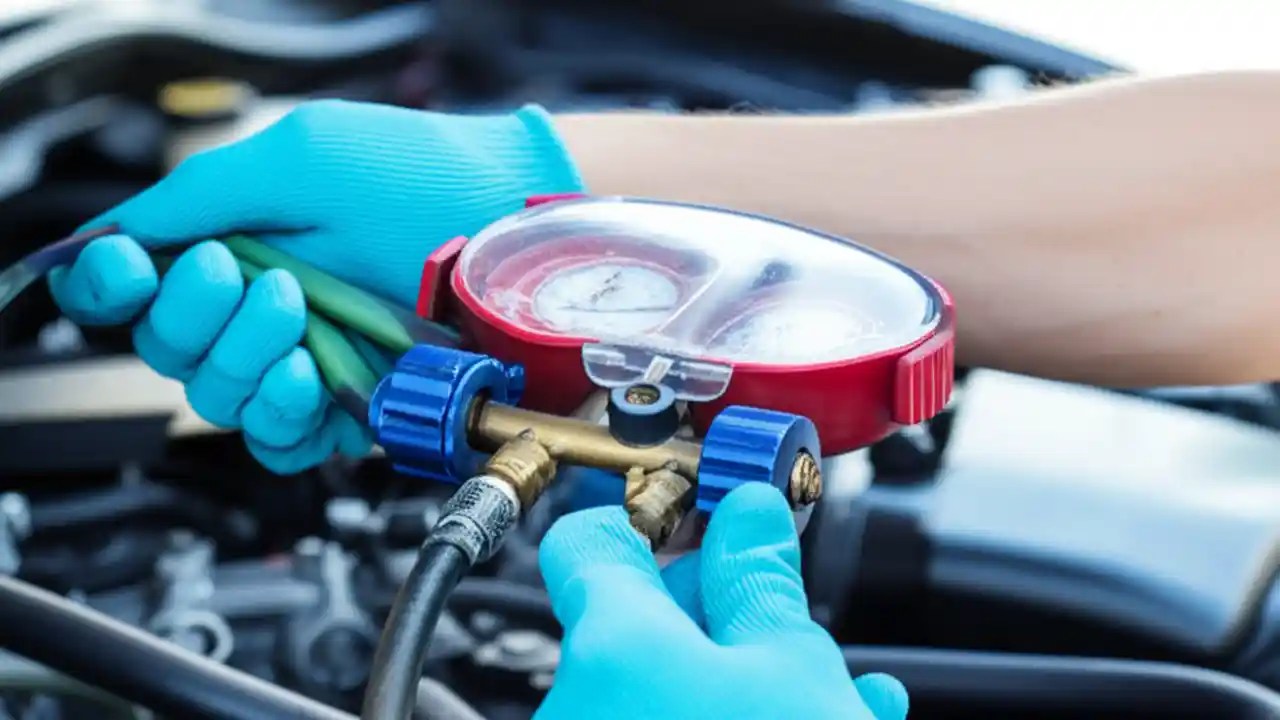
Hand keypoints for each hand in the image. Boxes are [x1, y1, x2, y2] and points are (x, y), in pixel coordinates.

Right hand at [48, 100, 582, 471]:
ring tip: (296, 313)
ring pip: (217, 399)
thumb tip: (122, 234)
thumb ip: (202, 194)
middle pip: (167, 349)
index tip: (134, 269)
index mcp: (233, 242)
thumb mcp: (302, 161)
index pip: (134, 285)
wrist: (510, 231)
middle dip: (197, 316)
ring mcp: (303, 360)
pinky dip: (281, 418)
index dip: (113, 286)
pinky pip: (279, 442)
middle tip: (254, 274)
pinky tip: (309, 380)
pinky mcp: (349, 407)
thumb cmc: (424, 181)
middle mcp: (258, 307)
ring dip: (243, 361)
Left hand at [536, 482, 906, 719]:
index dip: (656, 516)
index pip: (593, 537)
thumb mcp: (794, 672)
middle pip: (640, 617)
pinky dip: (724, 714)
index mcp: (611, 643)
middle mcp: (576, 699)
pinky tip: (811, 718)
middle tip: (793, 622)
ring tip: (827, 689)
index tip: (711, 516)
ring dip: (738, 672)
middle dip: (720, 608)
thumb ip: (763, 584)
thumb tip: (747, 514)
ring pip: (663, 682)